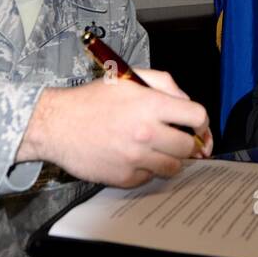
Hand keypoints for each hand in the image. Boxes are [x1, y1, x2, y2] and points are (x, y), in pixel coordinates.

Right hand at [16, 75, 211, 185]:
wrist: (56, 125)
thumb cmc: (91, 101)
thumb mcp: (128, 78)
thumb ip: (163, 83)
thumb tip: (186, 102)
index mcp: (150, 105)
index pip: (197, 117)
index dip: (201, 123)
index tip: (196, 127)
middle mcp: (146, 132)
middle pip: (188, 146)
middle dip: (187, 144)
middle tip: (177, 141)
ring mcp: (135, 157)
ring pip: (173, 167)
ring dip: (169, 159)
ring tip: (156, 150)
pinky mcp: (124, 177)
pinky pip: (149, 178)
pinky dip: (145, 170)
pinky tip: (133, 158)